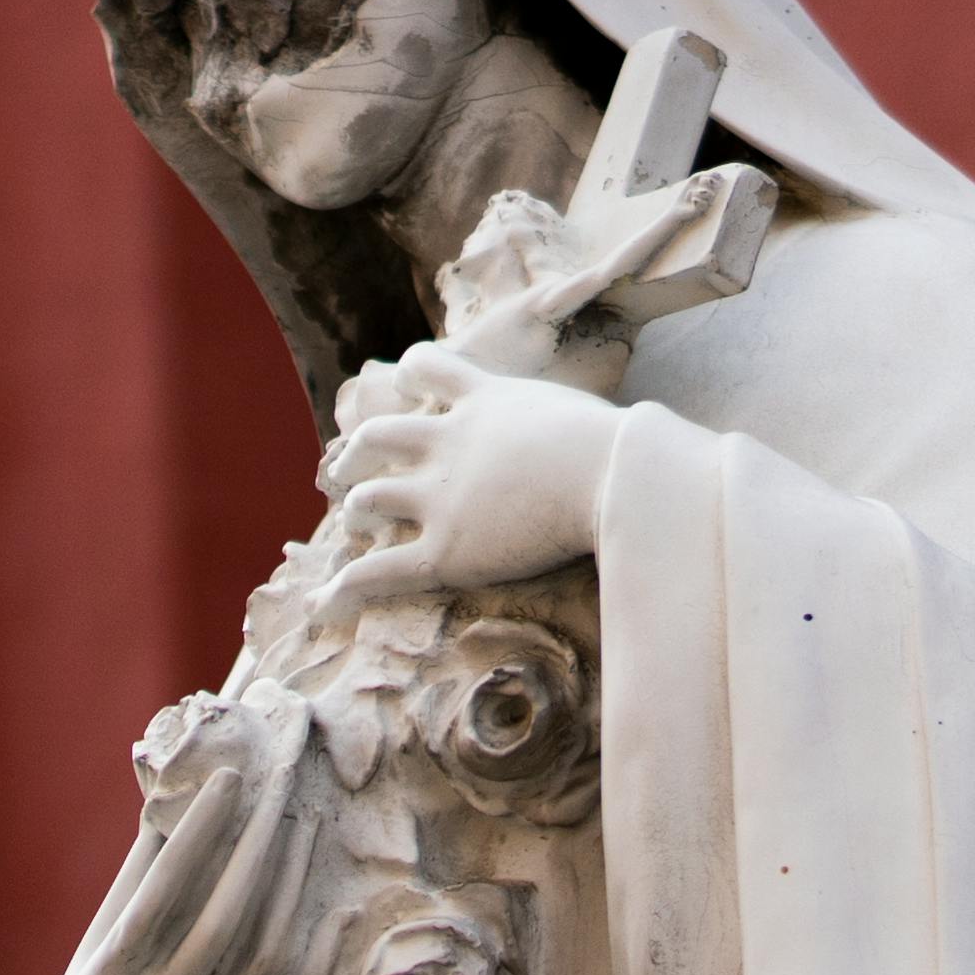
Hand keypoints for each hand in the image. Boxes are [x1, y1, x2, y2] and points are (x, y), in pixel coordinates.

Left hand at [308, 371, 625, 623]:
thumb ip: (584, 423)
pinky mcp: (443, 549)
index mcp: (483, 398)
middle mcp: (448, 440)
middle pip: (380, 435)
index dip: (412, 375)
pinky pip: (378, 570)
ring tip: (351, 524)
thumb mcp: (593, 412)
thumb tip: (651, 440)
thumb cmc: (626, 447)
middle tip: (349, 468)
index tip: (405, 384)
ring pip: (370, 498)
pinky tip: (324, 607)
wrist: (616, 474)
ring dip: (355, 510)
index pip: (428, 367)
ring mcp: (439, 494)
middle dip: (359, 452)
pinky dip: (344, 589)